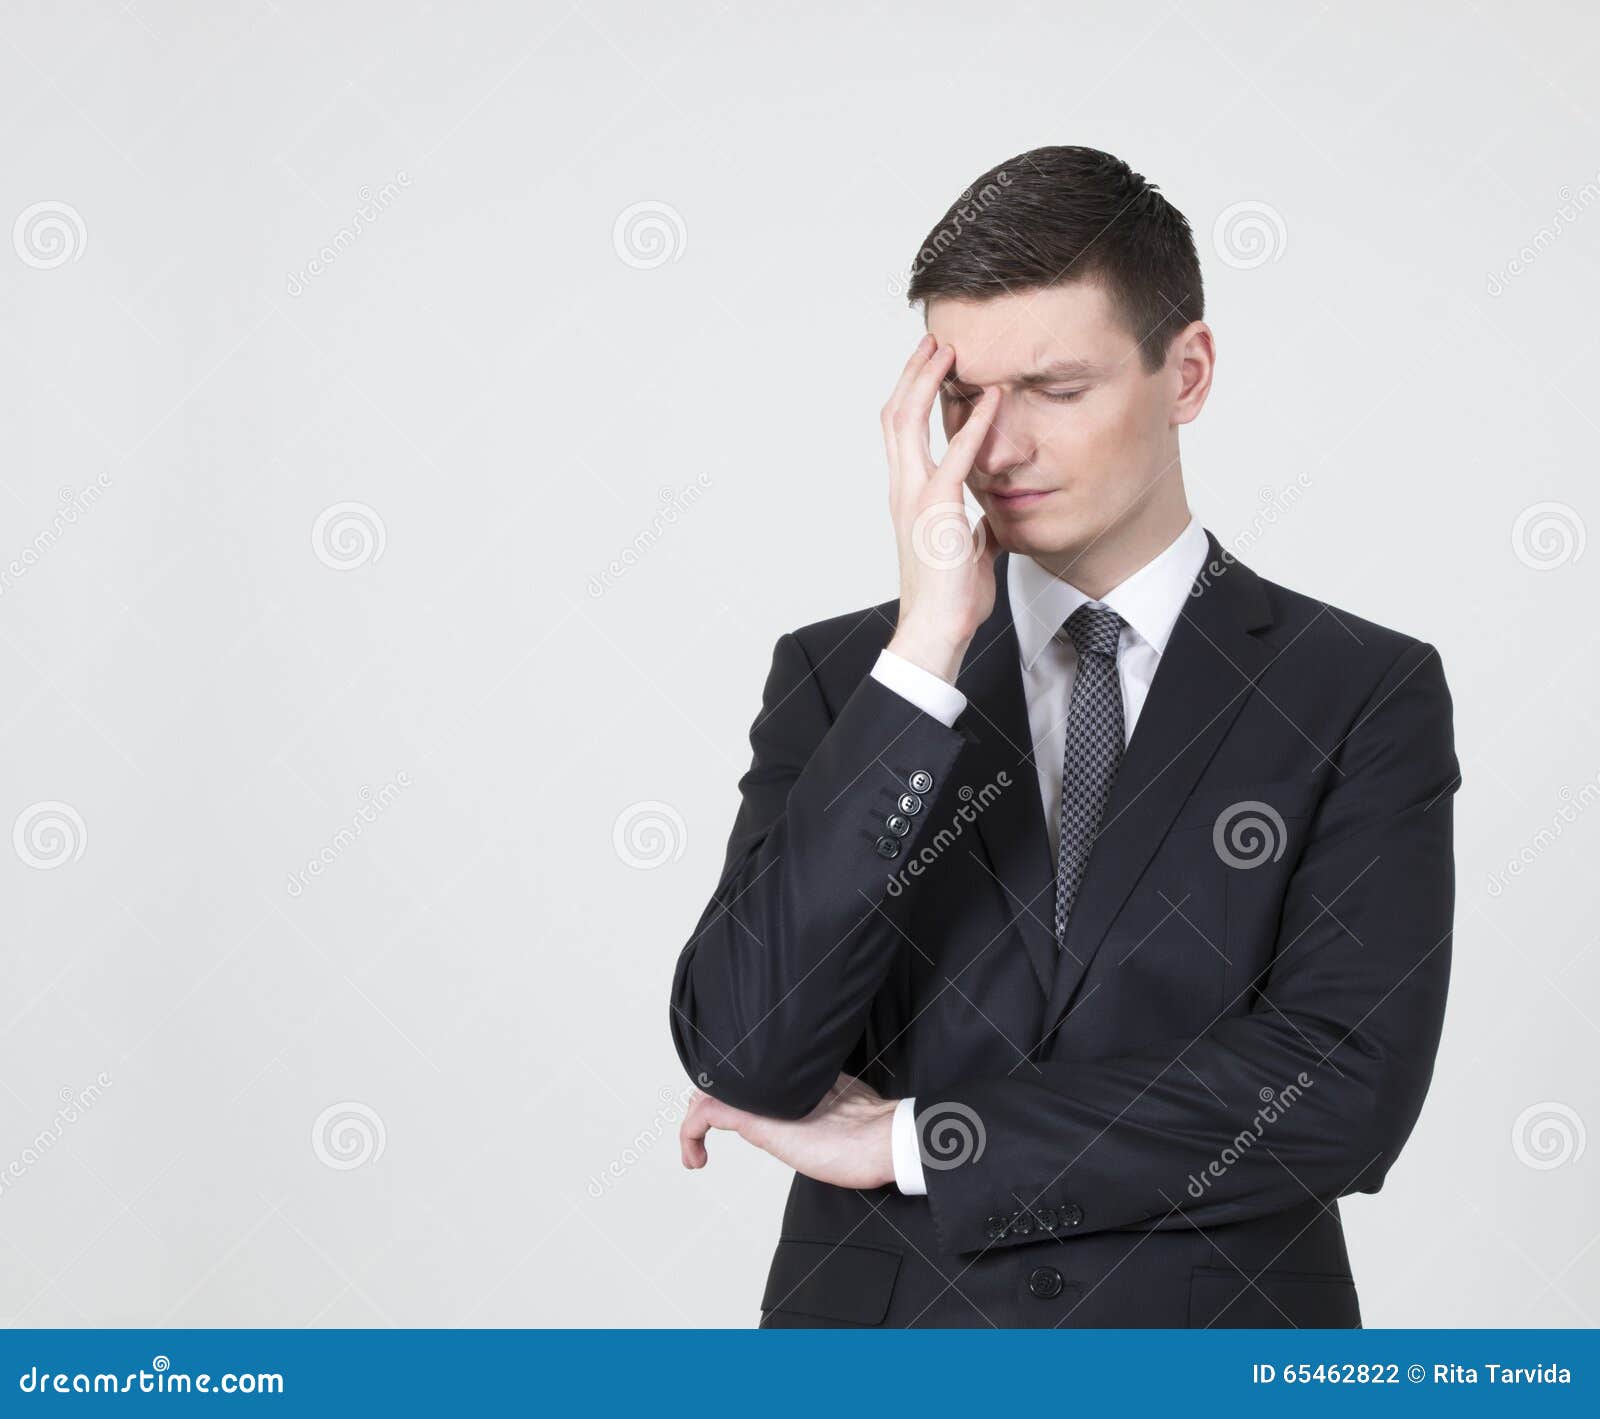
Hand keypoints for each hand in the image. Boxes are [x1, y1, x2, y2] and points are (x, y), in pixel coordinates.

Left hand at [679, 1072, 896, 1189]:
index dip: (730, 1088)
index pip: (747, 1074)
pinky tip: (696, 1159)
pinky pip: (706, 1114)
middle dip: (706, 1102)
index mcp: (792, 1082)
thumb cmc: (872, 1138)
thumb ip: (819, 1109)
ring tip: (694, 1151)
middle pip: (724, 1078)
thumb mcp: (839, 1115)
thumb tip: (827, 1123)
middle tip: (700, 1138)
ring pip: (710, 1092)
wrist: (884, 1138)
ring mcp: (764, 1098)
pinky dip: (690, 1132)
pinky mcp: (755, 1120)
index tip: (722, 1119)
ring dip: (695, 1120)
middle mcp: (774, 1084)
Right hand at [881, 333, 1001, 682]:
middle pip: (894, 415)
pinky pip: (956, 455)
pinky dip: (975, 422)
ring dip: (928, 382)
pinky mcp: (938, 508)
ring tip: (948, 352)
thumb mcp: (968, 552)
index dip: (912, 395)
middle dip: (913, 374)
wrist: (937, 627)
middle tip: (933, 342)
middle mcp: (903, 489)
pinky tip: (993, 398)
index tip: (931, 368)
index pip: (900, 433)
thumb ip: (975, 529)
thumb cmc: (950, 598)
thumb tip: (990, 523)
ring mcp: (916, 496)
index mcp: (907, 496)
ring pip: (907, 422)